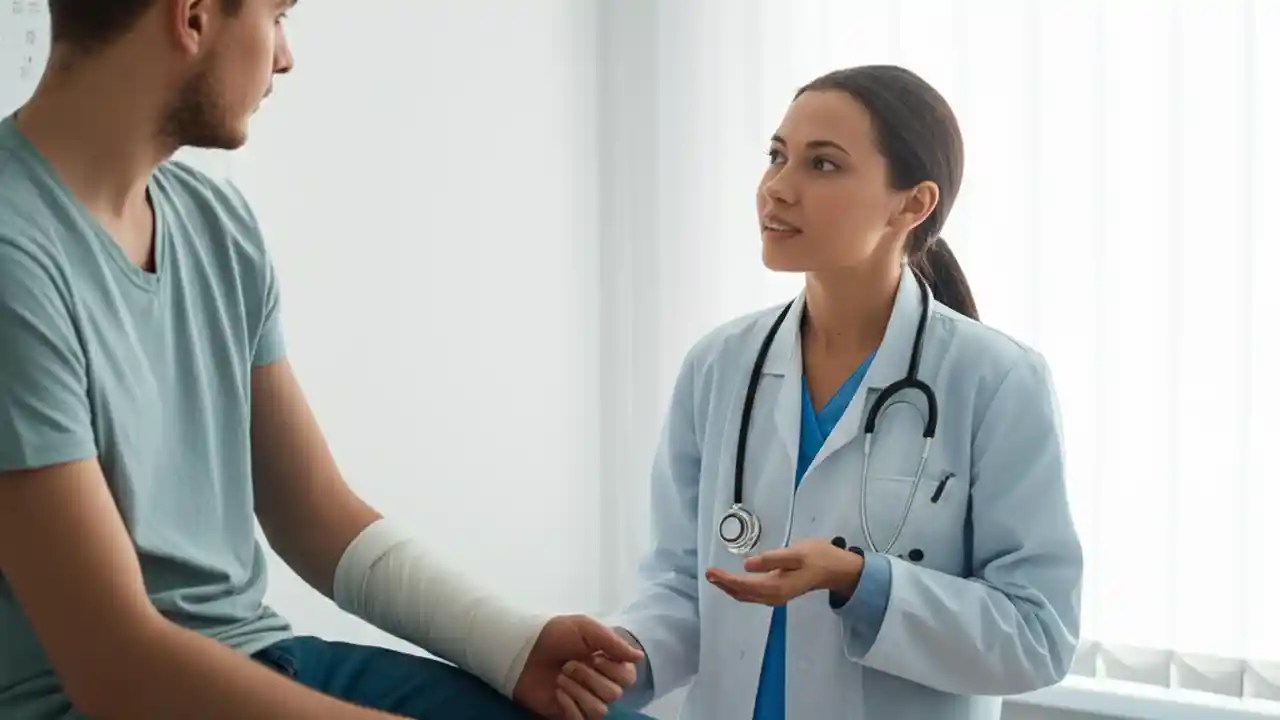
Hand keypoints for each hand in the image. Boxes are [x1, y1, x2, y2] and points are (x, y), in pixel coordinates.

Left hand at [512, 614, 642, 718]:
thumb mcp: (585, 628)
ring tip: (560, 678)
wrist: (522, 649)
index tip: (593, 655)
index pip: (628, 677)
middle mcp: (600, 683)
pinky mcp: (568, 713)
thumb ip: (613, 642)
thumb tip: (639, 657)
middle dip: (589, 677)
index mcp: (608, 663)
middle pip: (614, 694)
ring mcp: (584, 700)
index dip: (611, 669)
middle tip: (568, 664)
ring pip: (600, 709)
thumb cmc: (554, 635)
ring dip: (578, 691)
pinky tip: (558, 693)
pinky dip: (570, 707)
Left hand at [705, 538, 863, 605]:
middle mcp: (773, 597)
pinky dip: (740, 589)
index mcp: (776, 587)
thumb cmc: (817, 557)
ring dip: (730, 587)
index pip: (744, 585)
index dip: (725, 579)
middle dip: (724, 584)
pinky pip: (753, 594)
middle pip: (742, 593)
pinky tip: (734, 582)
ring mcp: (776, 597)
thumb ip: (772, 559)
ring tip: (715, 577)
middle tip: (708, 573)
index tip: (711, 572)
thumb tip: (747, 565)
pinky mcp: (778, 593)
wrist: (836, 569)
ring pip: (747, 596)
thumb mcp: (796, 554)